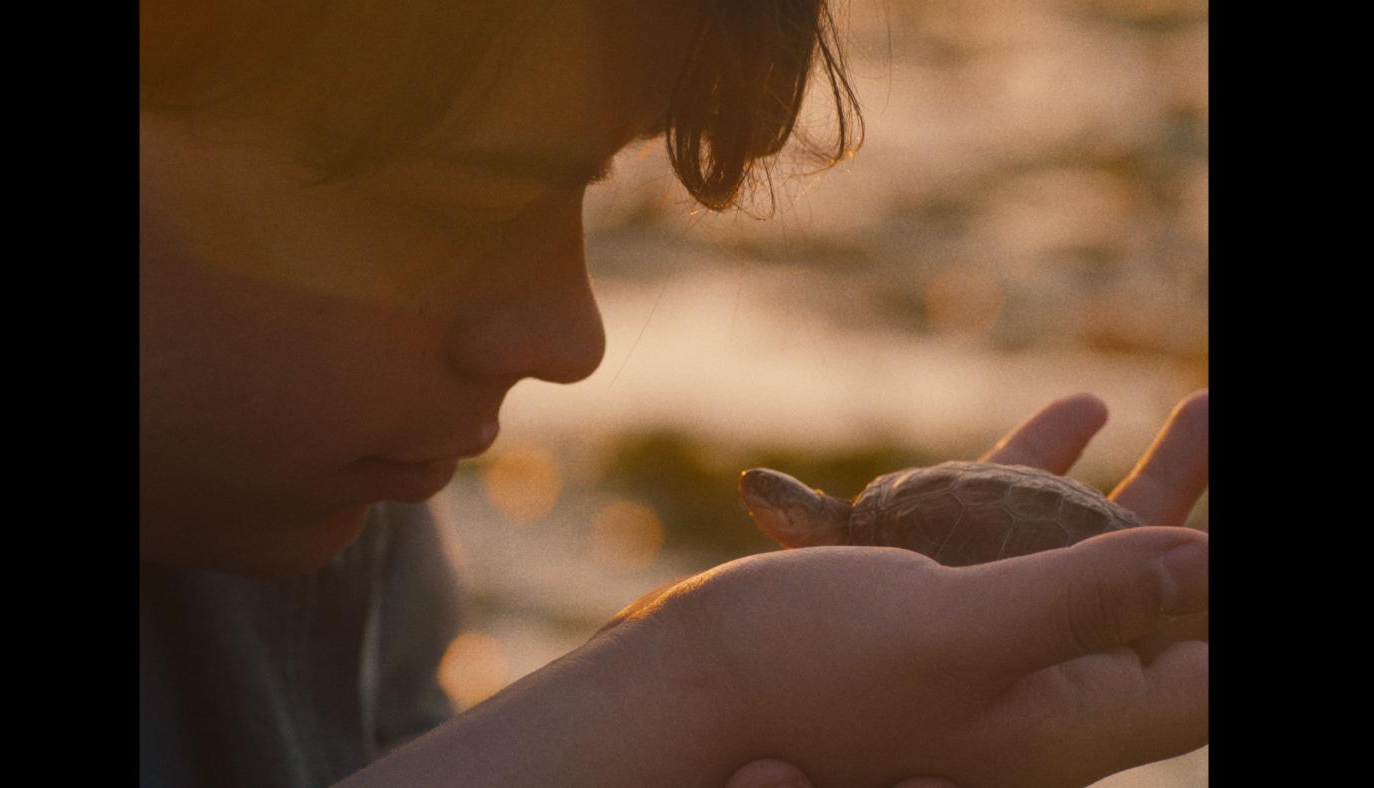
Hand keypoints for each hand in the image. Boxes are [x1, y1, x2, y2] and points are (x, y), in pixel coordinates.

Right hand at [719, 391, 1207, 786]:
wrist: (677, 688)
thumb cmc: (800, 676)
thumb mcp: (955, 634)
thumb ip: (1087, 602)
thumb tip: (1210, 567)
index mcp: (1069, 713)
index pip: (1209, 667)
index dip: (1234, 601)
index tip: (1244, 524)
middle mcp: (1041, 681)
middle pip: (1167, 598)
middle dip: (1209, 520)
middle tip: (1226, 424)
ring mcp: (986, 637)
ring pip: (1096, 551)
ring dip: (1152, 484)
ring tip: (1200, 406)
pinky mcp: (932, 594)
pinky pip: (1014, 524)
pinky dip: (1048, 469)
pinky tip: (1077, 412)